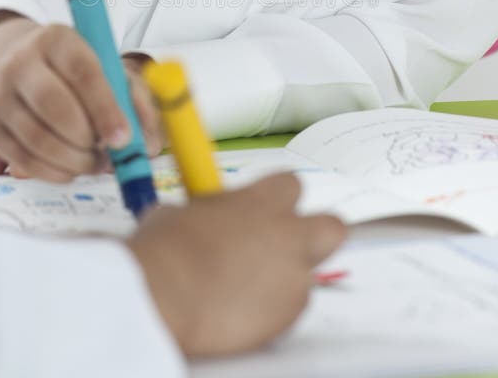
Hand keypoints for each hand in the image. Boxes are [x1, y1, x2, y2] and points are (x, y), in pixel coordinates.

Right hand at [0, 53, 161, 178]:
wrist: (21, 67)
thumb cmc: (76, 72)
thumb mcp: (110, 70)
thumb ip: (135, 100)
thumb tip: (148, 144)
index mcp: (57, 40)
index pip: (83, 73)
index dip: (105, 109)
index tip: (123, 138)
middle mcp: (22, 62)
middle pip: (54, 106)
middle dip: (87, 138)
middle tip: (108, 154)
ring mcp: (0, 95)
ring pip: (37, 138)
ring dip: (73, 160)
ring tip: (94, 163)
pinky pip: (22, 159)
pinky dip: (53, 172)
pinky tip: (72, 169)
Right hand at [127, 173, 346, 356]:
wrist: (166, 294)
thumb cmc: (166, 248)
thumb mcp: (180, 213)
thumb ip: (205, 212)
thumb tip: (197, 219)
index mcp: (261, 200)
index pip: (291, 184)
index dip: (278, 199)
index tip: (262, 211)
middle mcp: (287, 232)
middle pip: (332, 226)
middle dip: (316, 235)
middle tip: (288, 246)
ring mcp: (293, 273)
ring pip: (312, 273)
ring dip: (288, 278)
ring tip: (253, 288)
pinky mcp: (290, 312)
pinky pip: (292, 308)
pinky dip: (274, 310)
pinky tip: (243, 312)